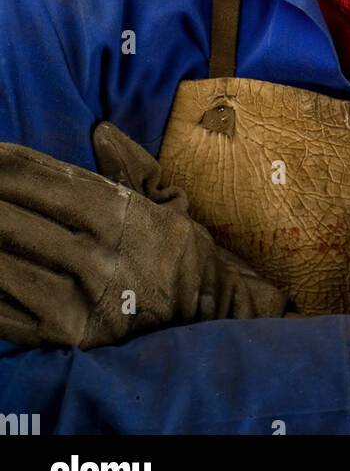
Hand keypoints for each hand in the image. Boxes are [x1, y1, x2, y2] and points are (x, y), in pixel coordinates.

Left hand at [0, 125, 290, 348]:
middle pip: (17, 222)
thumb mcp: (166, 202)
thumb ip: (129, 166)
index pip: (50, 184)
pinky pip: (6, 316)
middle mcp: (96, 258)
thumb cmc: (179, 253)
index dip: (11, 166)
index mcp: (120, 217)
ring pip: (4, 268)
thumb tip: (99, 131)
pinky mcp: (64, 340)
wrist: (207, 319)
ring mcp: (77, 303)